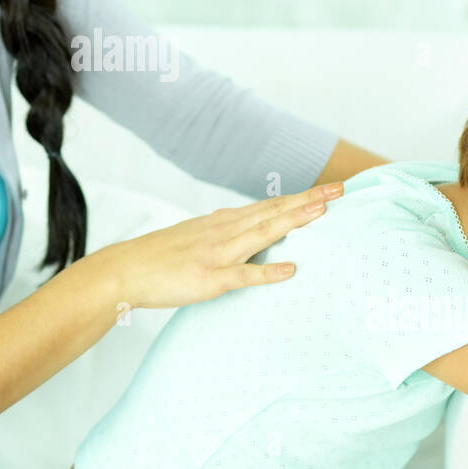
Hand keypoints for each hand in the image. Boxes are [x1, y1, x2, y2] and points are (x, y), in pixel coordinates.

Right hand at [94, 182, 345, 309]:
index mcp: (223, 222)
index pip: (270, 205)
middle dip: (309, 201)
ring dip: (294, 221)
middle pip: (274, 212)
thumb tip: (253, 230)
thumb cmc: (161, 256)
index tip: (329, 189)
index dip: (302, 197)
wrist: (125, 270)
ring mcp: (217, 254)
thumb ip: (226, 232)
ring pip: (263, 233)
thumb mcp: (197, 236)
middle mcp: (224, 231)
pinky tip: (290, 270)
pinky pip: (243, 275)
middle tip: (341, 190)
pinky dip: (268, 272)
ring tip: (323, 212)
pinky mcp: (209, 279)